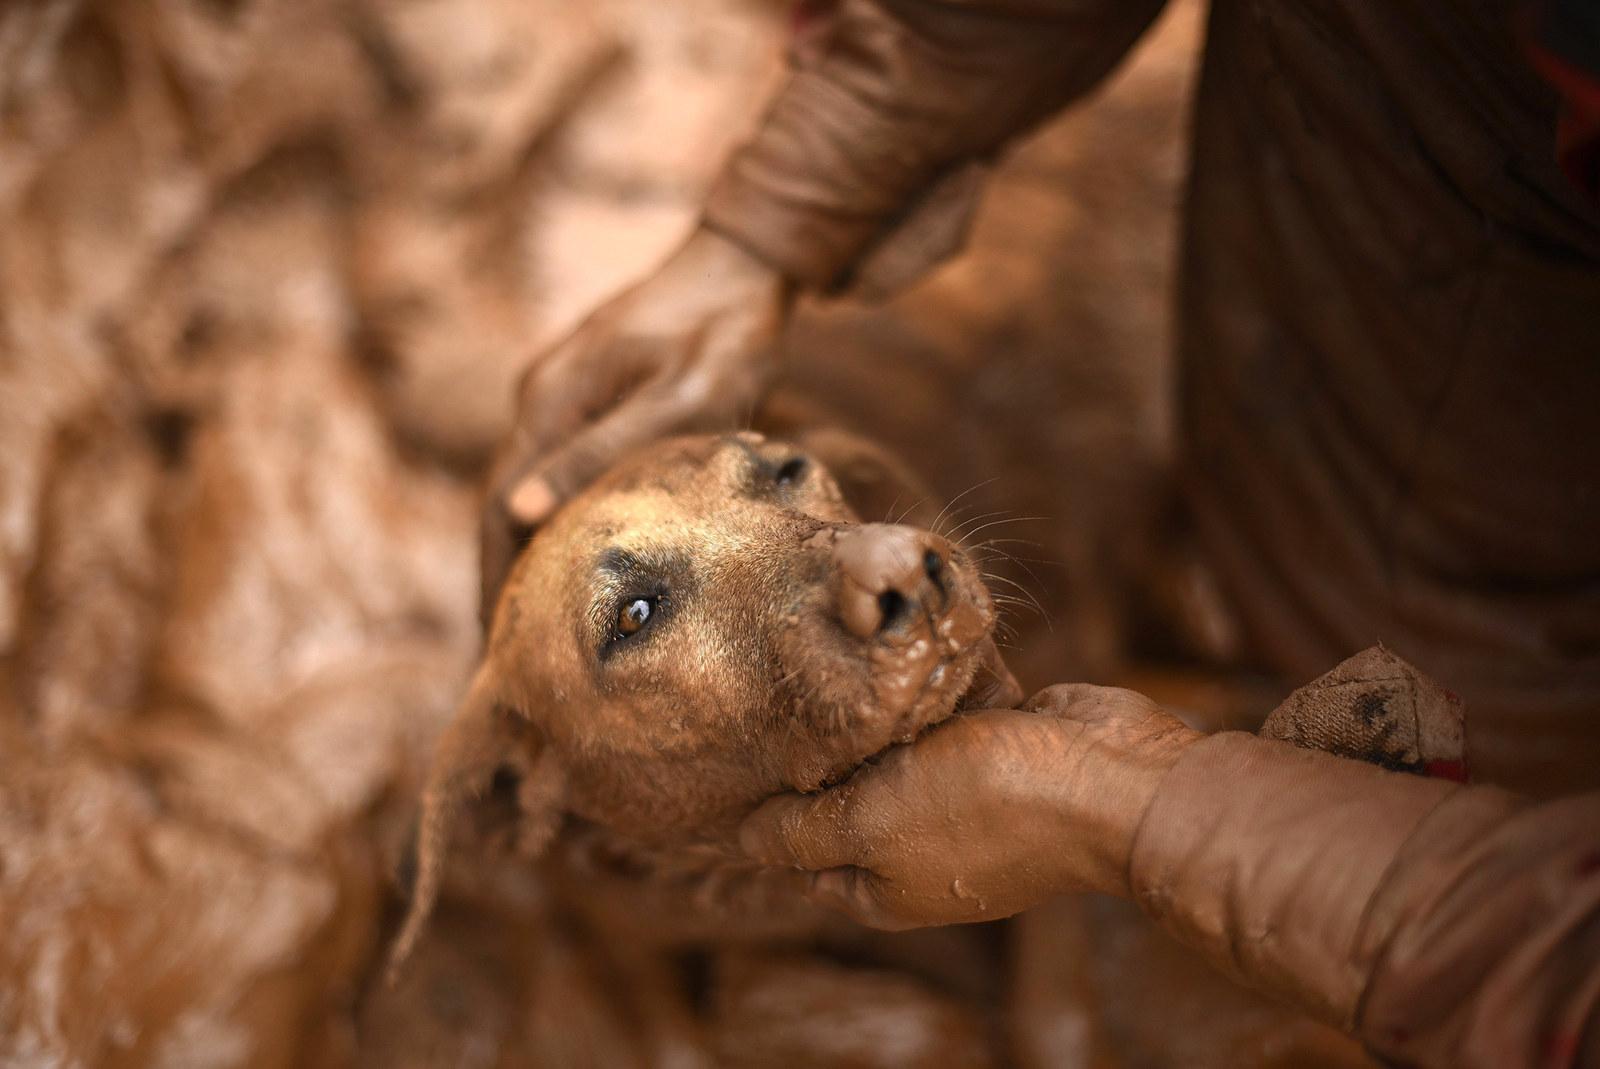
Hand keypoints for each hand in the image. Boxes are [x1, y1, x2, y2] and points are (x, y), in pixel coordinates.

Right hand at [481, 227, 791, 617]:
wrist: (745, 260)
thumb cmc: (724, 331)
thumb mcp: (676, 400)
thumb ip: (599, 453)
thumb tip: (518, 514)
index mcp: (552, 401)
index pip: (499, 509)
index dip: (492, 580)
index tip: (493, 647)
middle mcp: (542, 395)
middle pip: (500, 503)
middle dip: (498, 578)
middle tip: (504, 656)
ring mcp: (559, 390)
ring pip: (524, 487)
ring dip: (521, 552)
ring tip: (529, 625)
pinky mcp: (586, 390)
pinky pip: (552, 466)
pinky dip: (550, 518)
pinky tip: (568, 557)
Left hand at [739, 684, 1199, 928]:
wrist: (1111, 778)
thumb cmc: (985, 806)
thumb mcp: (870, 824)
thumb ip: (803, 832)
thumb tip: (741, 841)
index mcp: (886, 885)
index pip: (804, 858)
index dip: (775, 812)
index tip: (751, 752)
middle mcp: (922, 846)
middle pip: (850, 798)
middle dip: (829, 748)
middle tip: (793, 691)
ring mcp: (964, 796)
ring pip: (898, 747)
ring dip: (880, 709)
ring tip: (845, 657)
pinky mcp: (999, 744)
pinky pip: (948, 712)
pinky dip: (935, 686)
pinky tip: (909, 647)